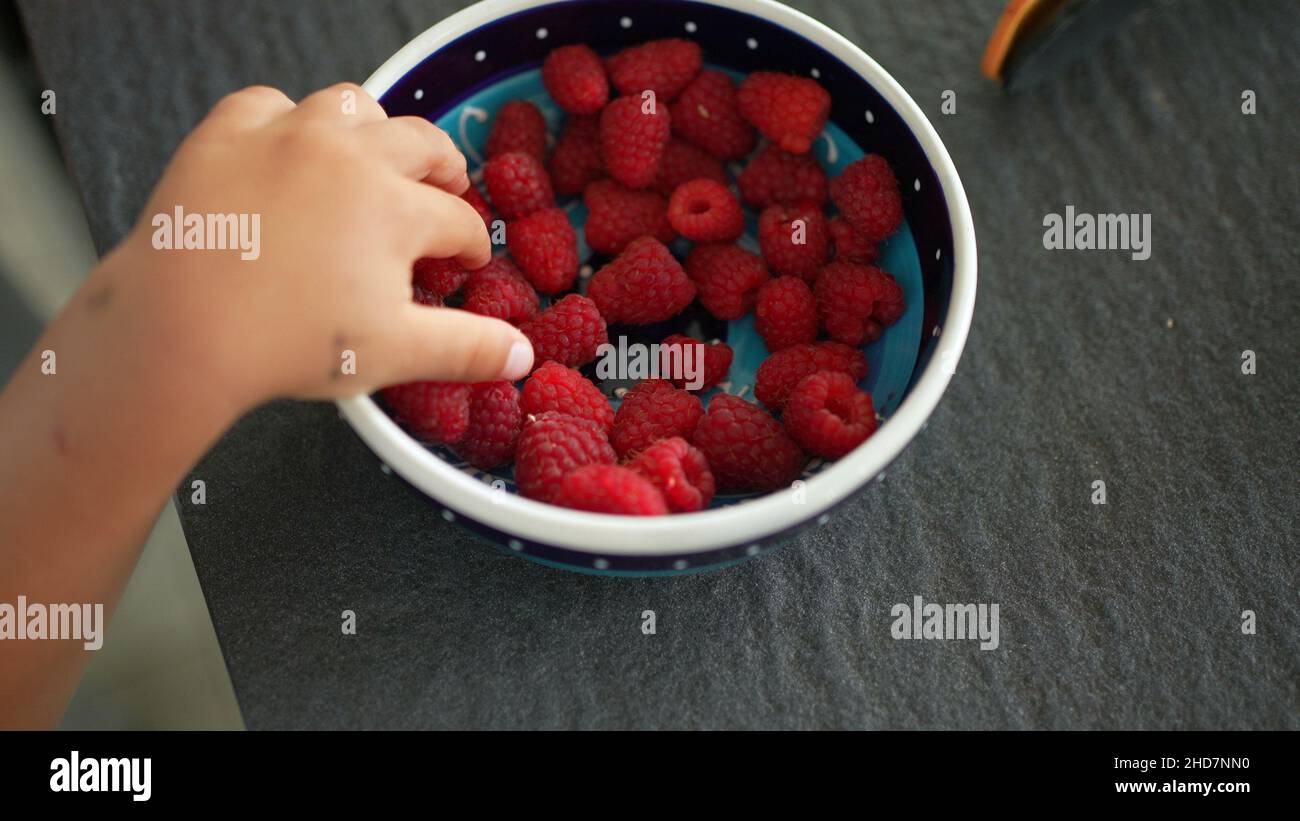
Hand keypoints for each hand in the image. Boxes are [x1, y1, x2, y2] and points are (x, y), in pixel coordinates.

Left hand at [99, 82, 531, 409]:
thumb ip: (467, 349)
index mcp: (395, 207)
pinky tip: (288, 148)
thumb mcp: (395, 353)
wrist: (179, 329)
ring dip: (374, 131)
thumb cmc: (290, 343)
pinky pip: (267, 104)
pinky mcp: (224, 136)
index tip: (465, 266)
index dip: (470, 247)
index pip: (457, 221)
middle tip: (445, 194)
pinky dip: (287, 121)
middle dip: (443, 170)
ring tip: (374, 158)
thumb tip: (521, 353)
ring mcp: (283, 136)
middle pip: (420, 144)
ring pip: (350, 107)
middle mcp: (348, 156)